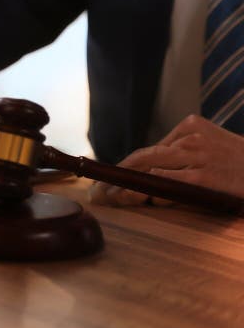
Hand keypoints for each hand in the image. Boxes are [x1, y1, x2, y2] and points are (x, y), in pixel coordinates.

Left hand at [89, 115, 243, 206]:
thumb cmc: (242, 164)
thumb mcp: (214, 148)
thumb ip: (184, 156)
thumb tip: (148, 176)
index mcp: (191, 126)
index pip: (150, 150)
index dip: (125, 166)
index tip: (107, 180)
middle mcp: (191, 138)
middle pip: (143, 157)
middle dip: (117, 175)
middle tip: (98, 193)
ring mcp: (198, 156)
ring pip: (150, 170)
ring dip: (127, 188)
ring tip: (111, 200)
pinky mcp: (206, 177)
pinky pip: (168, 184)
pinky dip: (151, 193)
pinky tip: (140, 200)